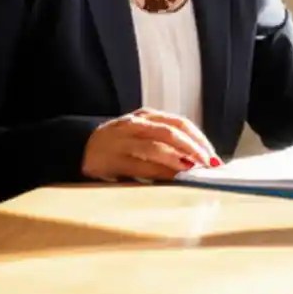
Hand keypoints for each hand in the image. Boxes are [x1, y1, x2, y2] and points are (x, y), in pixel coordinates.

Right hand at [82, 108, 221, 181]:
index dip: (198, 138)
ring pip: (155, 147)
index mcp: (147, 116)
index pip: (179, 123)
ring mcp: (123, 141)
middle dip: (192, 148)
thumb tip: (198, 158)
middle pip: (170, 132)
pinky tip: (171, 178)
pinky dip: (158, 171)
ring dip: (177, 160)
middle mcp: (135, 124)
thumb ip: (166, 140)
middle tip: (207, 163)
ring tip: (192, 170)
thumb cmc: (120, 143)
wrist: (80, 147)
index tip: (212, 154)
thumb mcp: (142, 133)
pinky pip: (140, 164)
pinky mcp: (112, 159)